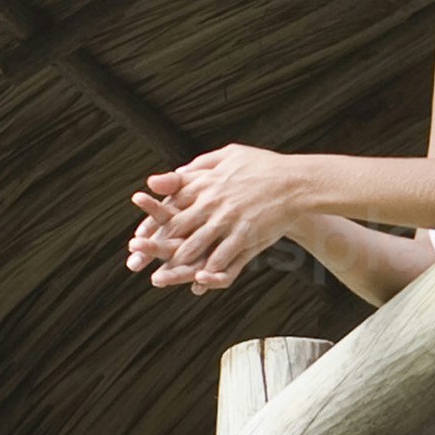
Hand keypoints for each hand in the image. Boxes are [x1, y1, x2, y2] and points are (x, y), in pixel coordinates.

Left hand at [127, 147, 310, 290]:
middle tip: (138, 259)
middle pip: (178, 226)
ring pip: (197, 244)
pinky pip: (223, 255)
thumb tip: (176, 172)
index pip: (171, 203)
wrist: (296, 182)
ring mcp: (229, 220)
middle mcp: (213, 202)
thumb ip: (198, 165)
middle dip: (157, 245)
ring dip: (177, 262)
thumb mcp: (229, 155)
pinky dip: (209, 269)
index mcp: (207, 183)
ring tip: (163, 275)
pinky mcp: (246, 234)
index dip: (153, 221)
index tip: (139, 234)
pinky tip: (199, 279)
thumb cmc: (263, 166)